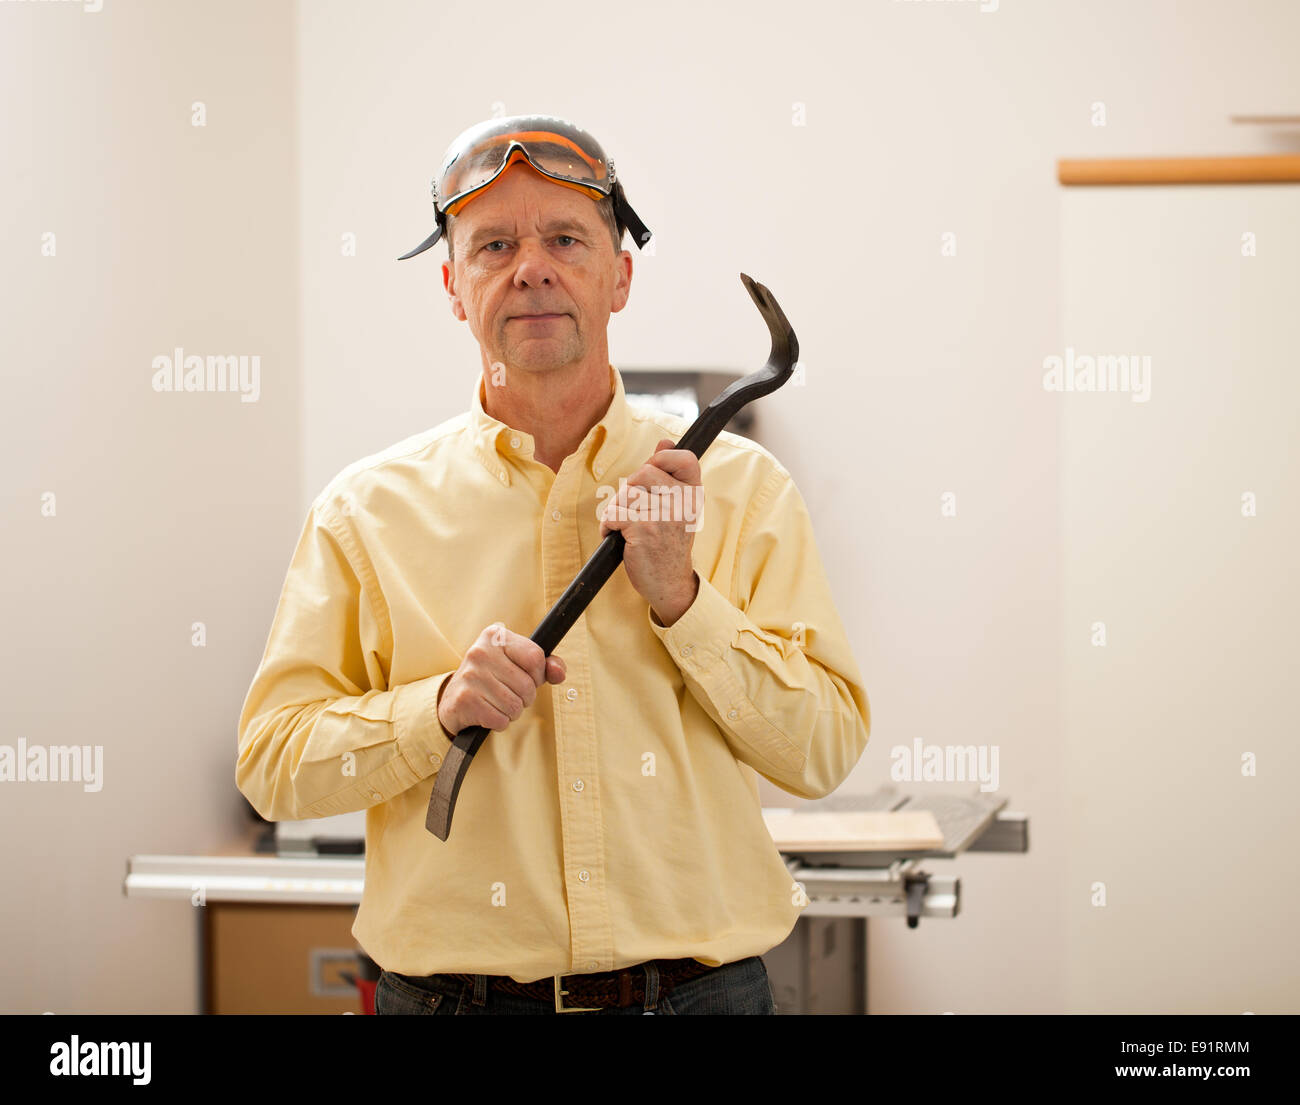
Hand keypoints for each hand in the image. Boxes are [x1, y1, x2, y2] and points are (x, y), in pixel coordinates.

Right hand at [438, 623, 565, 734]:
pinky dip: (499, 722)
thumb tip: (559, 673)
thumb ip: (545, 665)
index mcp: (495, 636)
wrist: (453, 699)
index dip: (537, 675)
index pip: (536, 658)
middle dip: (525, 697)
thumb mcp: (517, 664)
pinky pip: (500, 720)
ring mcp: (470, 675)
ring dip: (512, 712)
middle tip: (509, 694)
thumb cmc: (492, 679)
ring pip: (514, 705)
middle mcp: (480, 652)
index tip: (525, 677)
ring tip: (498, 703)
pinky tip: (488, 712)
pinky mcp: (464, 700)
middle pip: (527, 685)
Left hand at [599, 438, 702, 625]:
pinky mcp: (644, 530)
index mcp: (693, 495)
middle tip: (632, 510)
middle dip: (629, 490)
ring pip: (625, 494)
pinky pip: (614, 513)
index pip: (684, 458)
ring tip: (624, 526)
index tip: (652, 475)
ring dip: (616, 510)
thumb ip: (669, 474)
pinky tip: (617, 536)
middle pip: (642, 473)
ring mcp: (665, 516)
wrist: (670, 584)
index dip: (662, 459)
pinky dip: (608, 525)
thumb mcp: (677, 508)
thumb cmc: (668, 544)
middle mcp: (683, 503)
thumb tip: (664, 440)